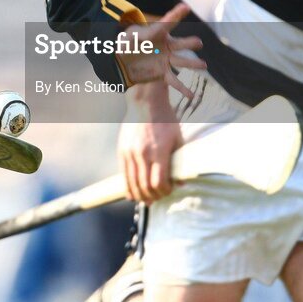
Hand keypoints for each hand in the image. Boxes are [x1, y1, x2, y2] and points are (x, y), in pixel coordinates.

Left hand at [116, 3, 204, 99]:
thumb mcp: (130, 36)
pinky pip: (175, 81)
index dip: (176, 14)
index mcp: (158, 33)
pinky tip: (192, 95)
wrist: (120, 62)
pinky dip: (183, 89)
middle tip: (198, 43)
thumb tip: (149, 33)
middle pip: (180, 44)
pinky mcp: (163, 73)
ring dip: (193, 64)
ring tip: (203, 65)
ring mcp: (166, 60)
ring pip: (182, 62)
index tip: (185, 7)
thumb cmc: (125, 43)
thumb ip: (140, 34)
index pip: (168, 23)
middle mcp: (166, 46)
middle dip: (189, 43)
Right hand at [118, 80, 182, 203]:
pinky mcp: (122, 151)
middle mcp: (142, 154)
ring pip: (132, 184)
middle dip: (154, 196)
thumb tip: (181, 183)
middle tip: (160, 197)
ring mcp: (130, 153)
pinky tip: (134, 194)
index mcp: (158, 151)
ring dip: (141, 196)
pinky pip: (123, 175)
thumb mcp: (178, 139)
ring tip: (147, 199)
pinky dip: (128, 188)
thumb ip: (179, 161)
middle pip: (145, 187)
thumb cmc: (165, 119)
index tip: (170, 190)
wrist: (145, 102)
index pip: (159, 183)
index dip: (165, 191)